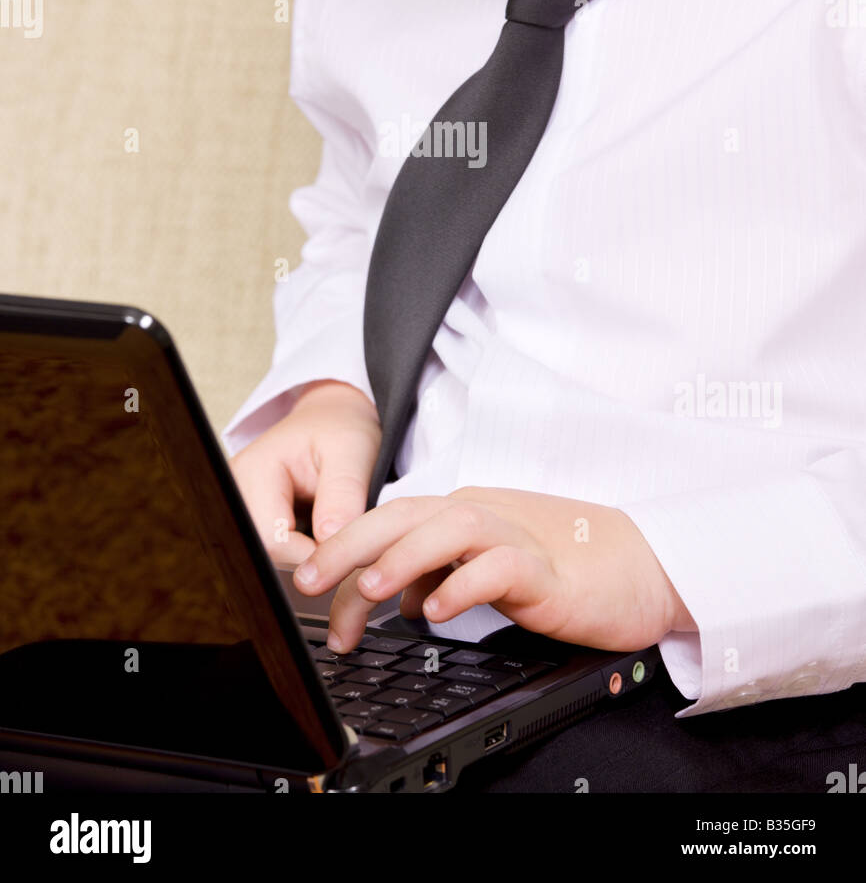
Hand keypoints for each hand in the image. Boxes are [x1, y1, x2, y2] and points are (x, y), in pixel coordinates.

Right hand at [227, 379, 380, 565]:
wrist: (330, 420)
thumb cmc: (340, 430)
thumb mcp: (352, 451)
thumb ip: (343, 494)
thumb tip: (328, 544)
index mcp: (255, 470)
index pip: (273, 540)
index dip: (313, 554)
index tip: (348, 548)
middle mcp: (235, 491)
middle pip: (266, 553)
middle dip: (308, 557)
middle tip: (341, 535)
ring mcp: (238, 506)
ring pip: (268, 558)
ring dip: (304, 555)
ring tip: (329, 528)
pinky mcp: (248, 518)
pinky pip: (271, 552)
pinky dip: (298, 550)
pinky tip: (315, 533)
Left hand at [293, 486, 696, 652]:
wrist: (643, 566)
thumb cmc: (568, 567)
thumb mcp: (492, 571)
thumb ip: (446, 575)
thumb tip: (406, 602)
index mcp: (464, 514)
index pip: (389, 524)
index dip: (343, 553)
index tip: (309, 590)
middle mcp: (483, 515)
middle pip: (406, 515)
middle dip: (350, 545)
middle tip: (308, 582)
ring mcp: (516, 537)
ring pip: (448, 528)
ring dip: (402, 556)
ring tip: (366, 589)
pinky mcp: (548, 569)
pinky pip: (501, 568)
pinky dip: (466, 583)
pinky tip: (441, 609)